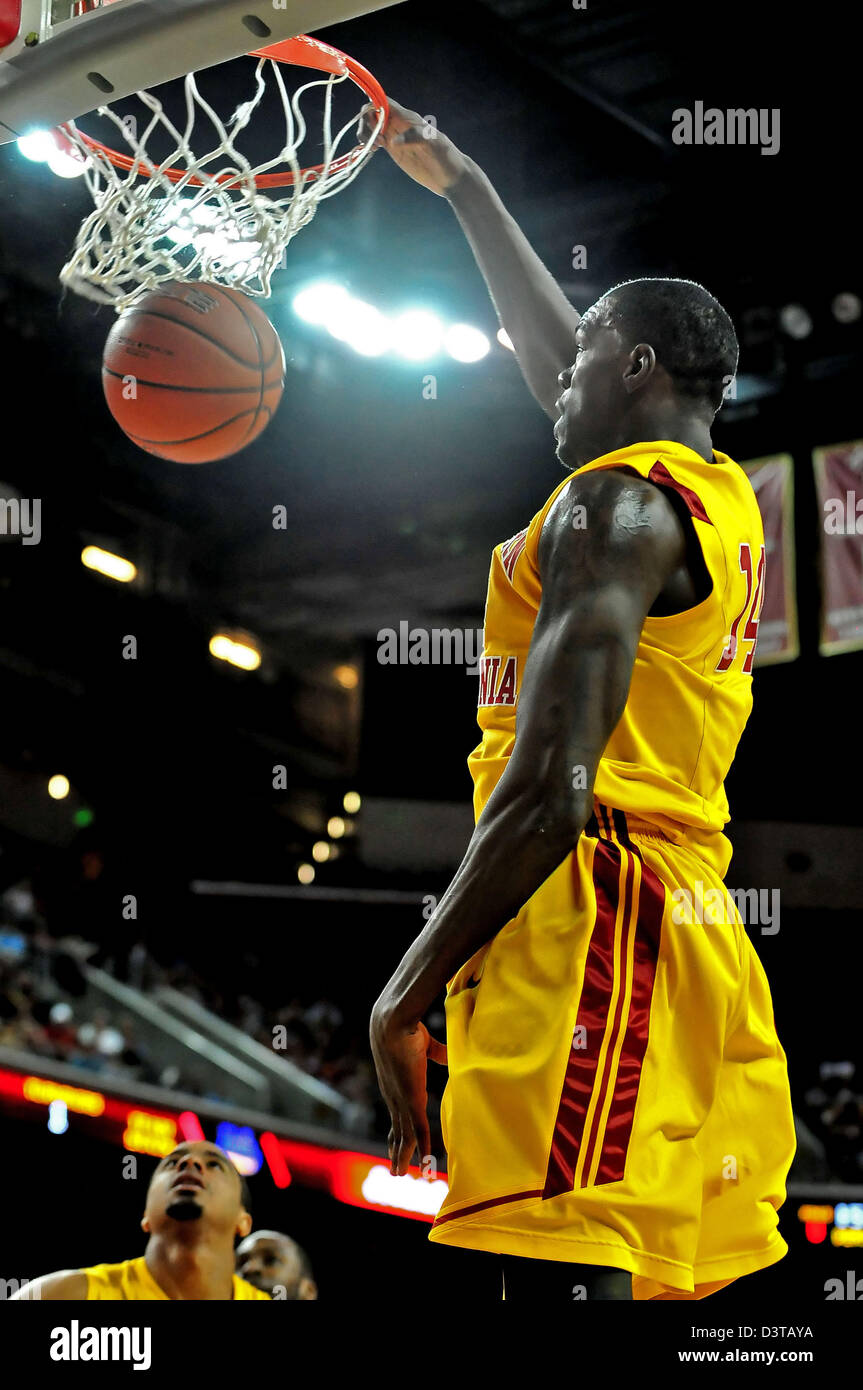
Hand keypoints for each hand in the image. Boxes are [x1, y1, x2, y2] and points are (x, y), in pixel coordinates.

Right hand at [359, 97, 468, 197]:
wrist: (450, 177)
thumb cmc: (446, 157)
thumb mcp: (434, 143)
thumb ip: (415, 137)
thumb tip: (393, 141)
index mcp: (407, 118)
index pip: (383, 102)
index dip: (372, 107)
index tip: (372, 124)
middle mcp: (399, 124)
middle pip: (372, 113)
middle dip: (366, 123)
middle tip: (373, 142)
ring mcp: (395, 137)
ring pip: (372, 126)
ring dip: (365, 133)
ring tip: (372, 148)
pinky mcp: (394, 150)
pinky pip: (375, 140)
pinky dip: (368, 143)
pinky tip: (371, 152)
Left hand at [369, 1009, 447, 1175]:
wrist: (393, 1023)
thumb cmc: (407, 1028)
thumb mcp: (424, 1044)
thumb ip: (436, 1053)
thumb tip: (449, 1056)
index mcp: (397, 1086)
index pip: (397, 1115)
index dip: (398, 1131)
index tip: (397, 1143)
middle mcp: (395, 1098)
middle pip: (397, 1131)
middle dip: (396, 1151)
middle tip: (395, 1169)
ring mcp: (401, 1101)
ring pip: (404, 1137)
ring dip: (402, 1157)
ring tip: (399, 1174)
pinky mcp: (411, 1101)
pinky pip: (419, 1131)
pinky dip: (423, 1150)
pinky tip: (424, 1166)